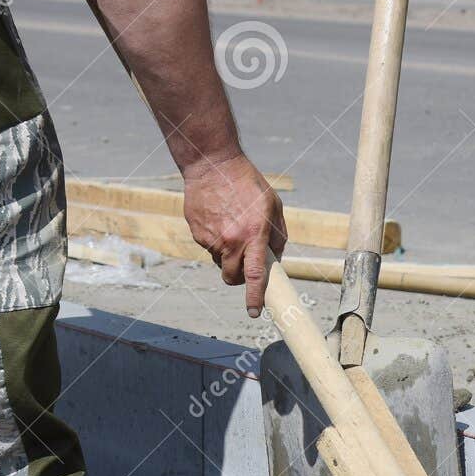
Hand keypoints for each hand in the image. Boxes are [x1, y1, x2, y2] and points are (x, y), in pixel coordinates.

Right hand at [182, 154, 287, 317]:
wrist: (211, 164)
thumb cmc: (247, 183)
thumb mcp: (273, 205)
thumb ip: (277, 235)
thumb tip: (275, 258)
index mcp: (253, 234)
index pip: (254, 275)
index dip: (254, 297)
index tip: (255, 312)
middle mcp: (230, 240)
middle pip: (232, 277)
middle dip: (238, 278)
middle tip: (244, 264)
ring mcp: (210, 238)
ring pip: (220, 261)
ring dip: (228, 254)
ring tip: (231, 226)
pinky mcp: (197, 232)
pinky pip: (208, 247)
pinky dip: (215, 240)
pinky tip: (218, 218)